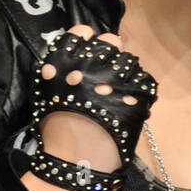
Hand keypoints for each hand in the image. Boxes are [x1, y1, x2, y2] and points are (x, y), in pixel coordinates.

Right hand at [38, 25, 127, 171]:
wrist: (76, 158)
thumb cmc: (56, 129)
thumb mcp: (45, 92)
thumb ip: (57, 70)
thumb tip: (70, 59)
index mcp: (66, 59)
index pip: (82, 32)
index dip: (87, 40)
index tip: (88, 50)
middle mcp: (93, 62)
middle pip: (110, 41)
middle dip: (110, 52)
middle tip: (107, 71)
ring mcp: (117, 75)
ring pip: (129, 59)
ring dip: (125, 70)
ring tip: (119, 87)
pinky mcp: (138, 92)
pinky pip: (145, 80)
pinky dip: (140, 88)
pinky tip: (132, 99)